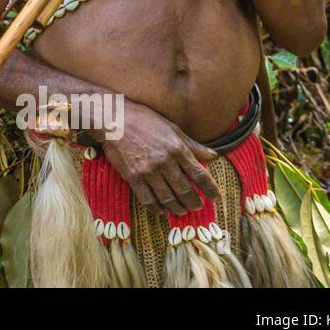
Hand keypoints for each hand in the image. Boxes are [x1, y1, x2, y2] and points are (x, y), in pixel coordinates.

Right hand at [94, 102, 221, 214]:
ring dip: (178, 207)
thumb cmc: (144, 119)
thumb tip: (213, 155)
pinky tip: (162, 210)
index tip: (216, 197)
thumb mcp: (172, 128)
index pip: (199, 174)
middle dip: (194, 202)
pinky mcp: (133, 176)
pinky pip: (147, 199)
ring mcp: (148, 171)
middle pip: (185, 190)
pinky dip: (157, 208)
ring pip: (167, 198)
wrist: (113, 119)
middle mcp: (164, 161)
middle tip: (197, 206)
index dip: (210, 189)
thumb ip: (192, 145)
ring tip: (182, 210)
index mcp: (177, 148)